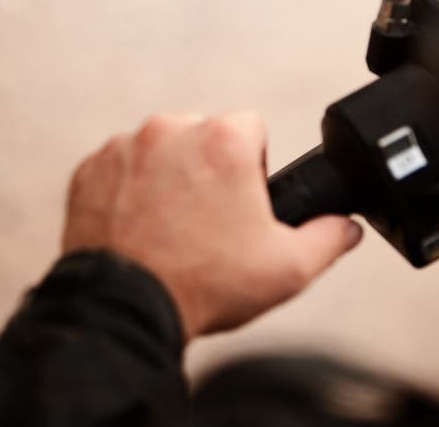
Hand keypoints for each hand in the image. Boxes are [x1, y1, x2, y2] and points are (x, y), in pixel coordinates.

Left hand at [62, 111, 362, 341]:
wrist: (124, 311)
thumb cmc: (202, 286)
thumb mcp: (287, 268)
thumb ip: (329, 237)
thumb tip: (347, 226)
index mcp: (222, 139)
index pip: (250, 127)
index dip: (253, 165)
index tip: (242, 198)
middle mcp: (170, 129)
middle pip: (203, 135)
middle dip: (209, 168)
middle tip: (207, 219)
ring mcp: (125, 146)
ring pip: (160, 149)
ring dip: (168, 176)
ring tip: (170, 227)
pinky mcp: (91, 167)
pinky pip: (120, 166)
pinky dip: (128, 189)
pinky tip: (138, 227)